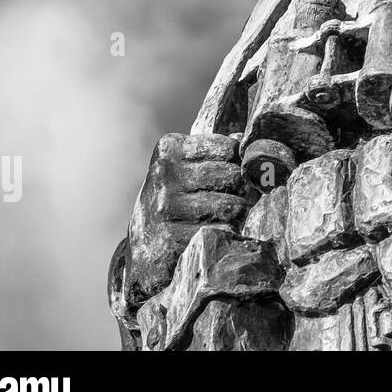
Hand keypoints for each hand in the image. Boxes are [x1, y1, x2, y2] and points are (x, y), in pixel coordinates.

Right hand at [125, 133, 252, 304]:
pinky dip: (225, 234)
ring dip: (235, 215)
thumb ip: (216, 151)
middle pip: (234, 175)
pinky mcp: (173, 237)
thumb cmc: (177, 201)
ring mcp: (166, 206)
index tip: (227, 176)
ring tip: (217, 219)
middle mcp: (164, 174)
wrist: (144, 250)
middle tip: (225, 201)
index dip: (237, 165)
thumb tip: (247, 140)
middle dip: (238, 191)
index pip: (230, 148)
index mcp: (169, 148)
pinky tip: (209, 235)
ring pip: (233, 204)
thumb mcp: (187, 168)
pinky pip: (223, 230)